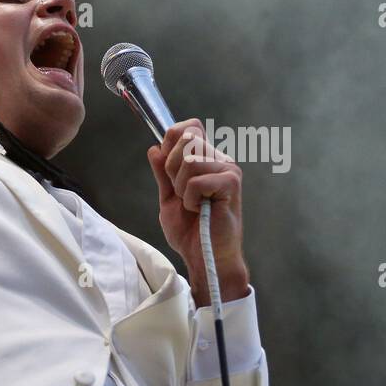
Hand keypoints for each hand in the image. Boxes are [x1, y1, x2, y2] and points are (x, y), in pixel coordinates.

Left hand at [147, 119, 249, 305]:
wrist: (204, 258)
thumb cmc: (191, 232)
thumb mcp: (168, 198)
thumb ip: (162, 173)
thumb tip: (154, 148)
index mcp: (207, 159)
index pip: (190, 127)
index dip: (171, 142)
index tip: (170, 171)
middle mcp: (221, 160)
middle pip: (187, 139)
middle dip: (172, 168)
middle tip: (182, 193)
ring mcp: (228, 170)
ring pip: (189, 160)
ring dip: (181, 187)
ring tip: (192, 203)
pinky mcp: (231, 185)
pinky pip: (196, 180)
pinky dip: (190, 199)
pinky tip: (200, 209)